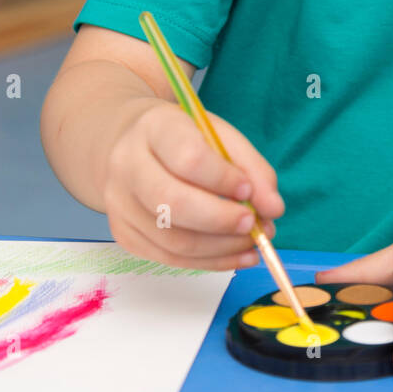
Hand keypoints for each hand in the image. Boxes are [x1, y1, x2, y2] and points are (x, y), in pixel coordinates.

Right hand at [102, 101, 283, 269]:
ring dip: (220, 248)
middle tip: (255, 224)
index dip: (222, 179)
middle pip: (172, 204)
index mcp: (154, 128)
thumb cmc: (182, 139)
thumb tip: (273, 209)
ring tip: (252, 243)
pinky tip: (234, 255)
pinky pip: (168, 258)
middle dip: (221, 220)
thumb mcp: (219, 136)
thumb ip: (251, 167)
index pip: (187, 158)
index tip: (248, 190)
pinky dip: (208, 263)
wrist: (128, 145)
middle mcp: (127, 166)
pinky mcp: (124, 234)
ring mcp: (119, 204)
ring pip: (171, 240)